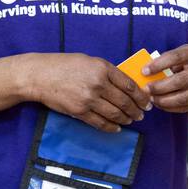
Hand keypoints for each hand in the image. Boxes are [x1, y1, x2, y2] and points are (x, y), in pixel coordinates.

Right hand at [26, 53, 150, 132]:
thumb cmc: (64, 65)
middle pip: (125, 102)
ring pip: (115, 114)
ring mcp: (89, 99)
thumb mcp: (90, 61)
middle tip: (142, 114)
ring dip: (126, 119)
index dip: (141, 96)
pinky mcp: (79, 112)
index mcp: (103, 68)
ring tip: (131, 120)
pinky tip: (117, 127)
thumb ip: (108, 72)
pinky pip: (100, 123)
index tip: (147, 101)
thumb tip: (127, 86)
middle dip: (136, 110)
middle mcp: (98, 84)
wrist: (40, 75)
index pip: (130, 85)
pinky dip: (112, 127)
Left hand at [145, 42, 187, 113]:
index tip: (144, 72)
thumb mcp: (180, 55)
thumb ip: (165, 61)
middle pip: (180, 81)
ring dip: (164, 100)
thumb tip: (145, 72)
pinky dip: (170, 107)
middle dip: (159, 87)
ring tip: (152, 99)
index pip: (175, 57)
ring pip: (183, 97)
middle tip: (146, 90)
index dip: (158, 65)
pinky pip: (185, 107)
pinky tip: (161, 104)